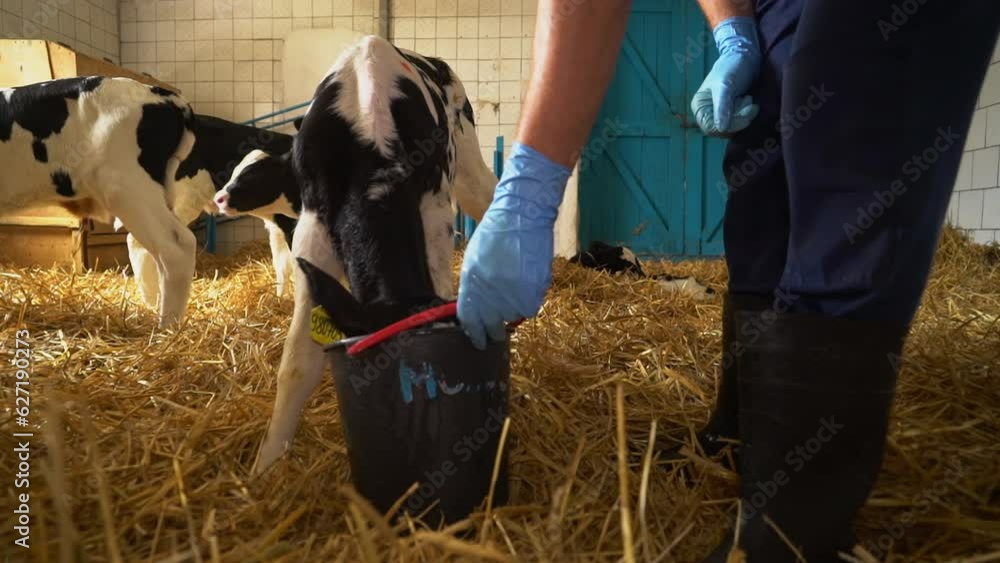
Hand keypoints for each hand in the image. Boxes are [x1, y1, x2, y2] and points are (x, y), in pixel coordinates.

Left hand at [457, 142, 571, 349]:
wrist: (522, 216)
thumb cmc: (496, 234)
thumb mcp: (474, 259)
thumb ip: (473, 286)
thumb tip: (476, 311)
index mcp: (471, 283)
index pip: (469, 319)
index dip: (474, 334)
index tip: (479, 341)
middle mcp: (489, 293)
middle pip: (492, 325)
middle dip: (494, 331)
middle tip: (497, 334)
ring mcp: (511, 293)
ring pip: (513, 316)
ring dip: (514, 309)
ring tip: (516, 290)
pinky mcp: (532, 291)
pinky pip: (530, 308)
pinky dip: (530, 300)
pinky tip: (529, 284)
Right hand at [691, 16, 762, 135]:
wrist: (745, 56)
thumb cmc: (732, 67)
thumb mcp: (725, 86)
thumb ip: (722, 107)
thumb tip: (720, 129)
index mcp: (699, 107)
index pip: (711, 128)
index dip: (730, 126)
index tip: (747, 114)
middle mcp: (707, 113)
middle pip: (722, 130)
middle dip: (739, 119)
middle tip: (749, 102)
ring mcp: (719, 113)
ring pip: (732, 128)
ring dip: (744, 116)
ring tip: (748, 99)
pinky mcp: (731, 112)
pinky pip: (738, 123)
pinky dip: (747, 114)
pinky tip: (749, 101)